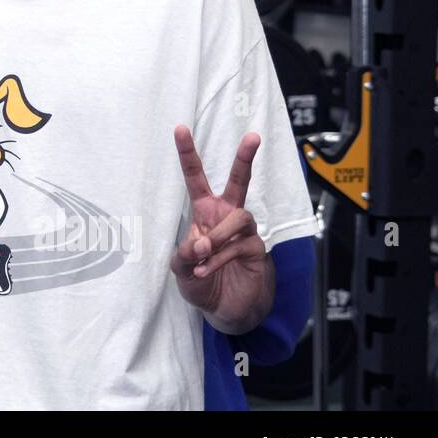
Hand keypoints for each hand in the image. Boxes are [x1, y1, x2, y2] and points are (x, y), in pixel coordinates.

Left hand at [169, 126, 270, 330]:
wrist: (224, 309)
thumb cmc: (201, 282)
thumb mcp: (181, 268)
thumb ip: (184, 254)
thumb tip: (201, 243)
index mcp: (204, 212)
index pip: (195, 178)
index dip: (187, 154)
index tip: (180, 128)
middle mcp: (226, 216)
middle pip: (239, 181)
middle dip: (245, 158)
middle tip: (252, 137)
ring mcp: (244, 232)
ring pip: (239, 217)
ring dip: (219, 235)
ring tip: (204, 253)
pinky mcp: (257, 250)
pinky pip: (240, 245)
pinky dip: (220, 258)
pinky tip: (207, 269)